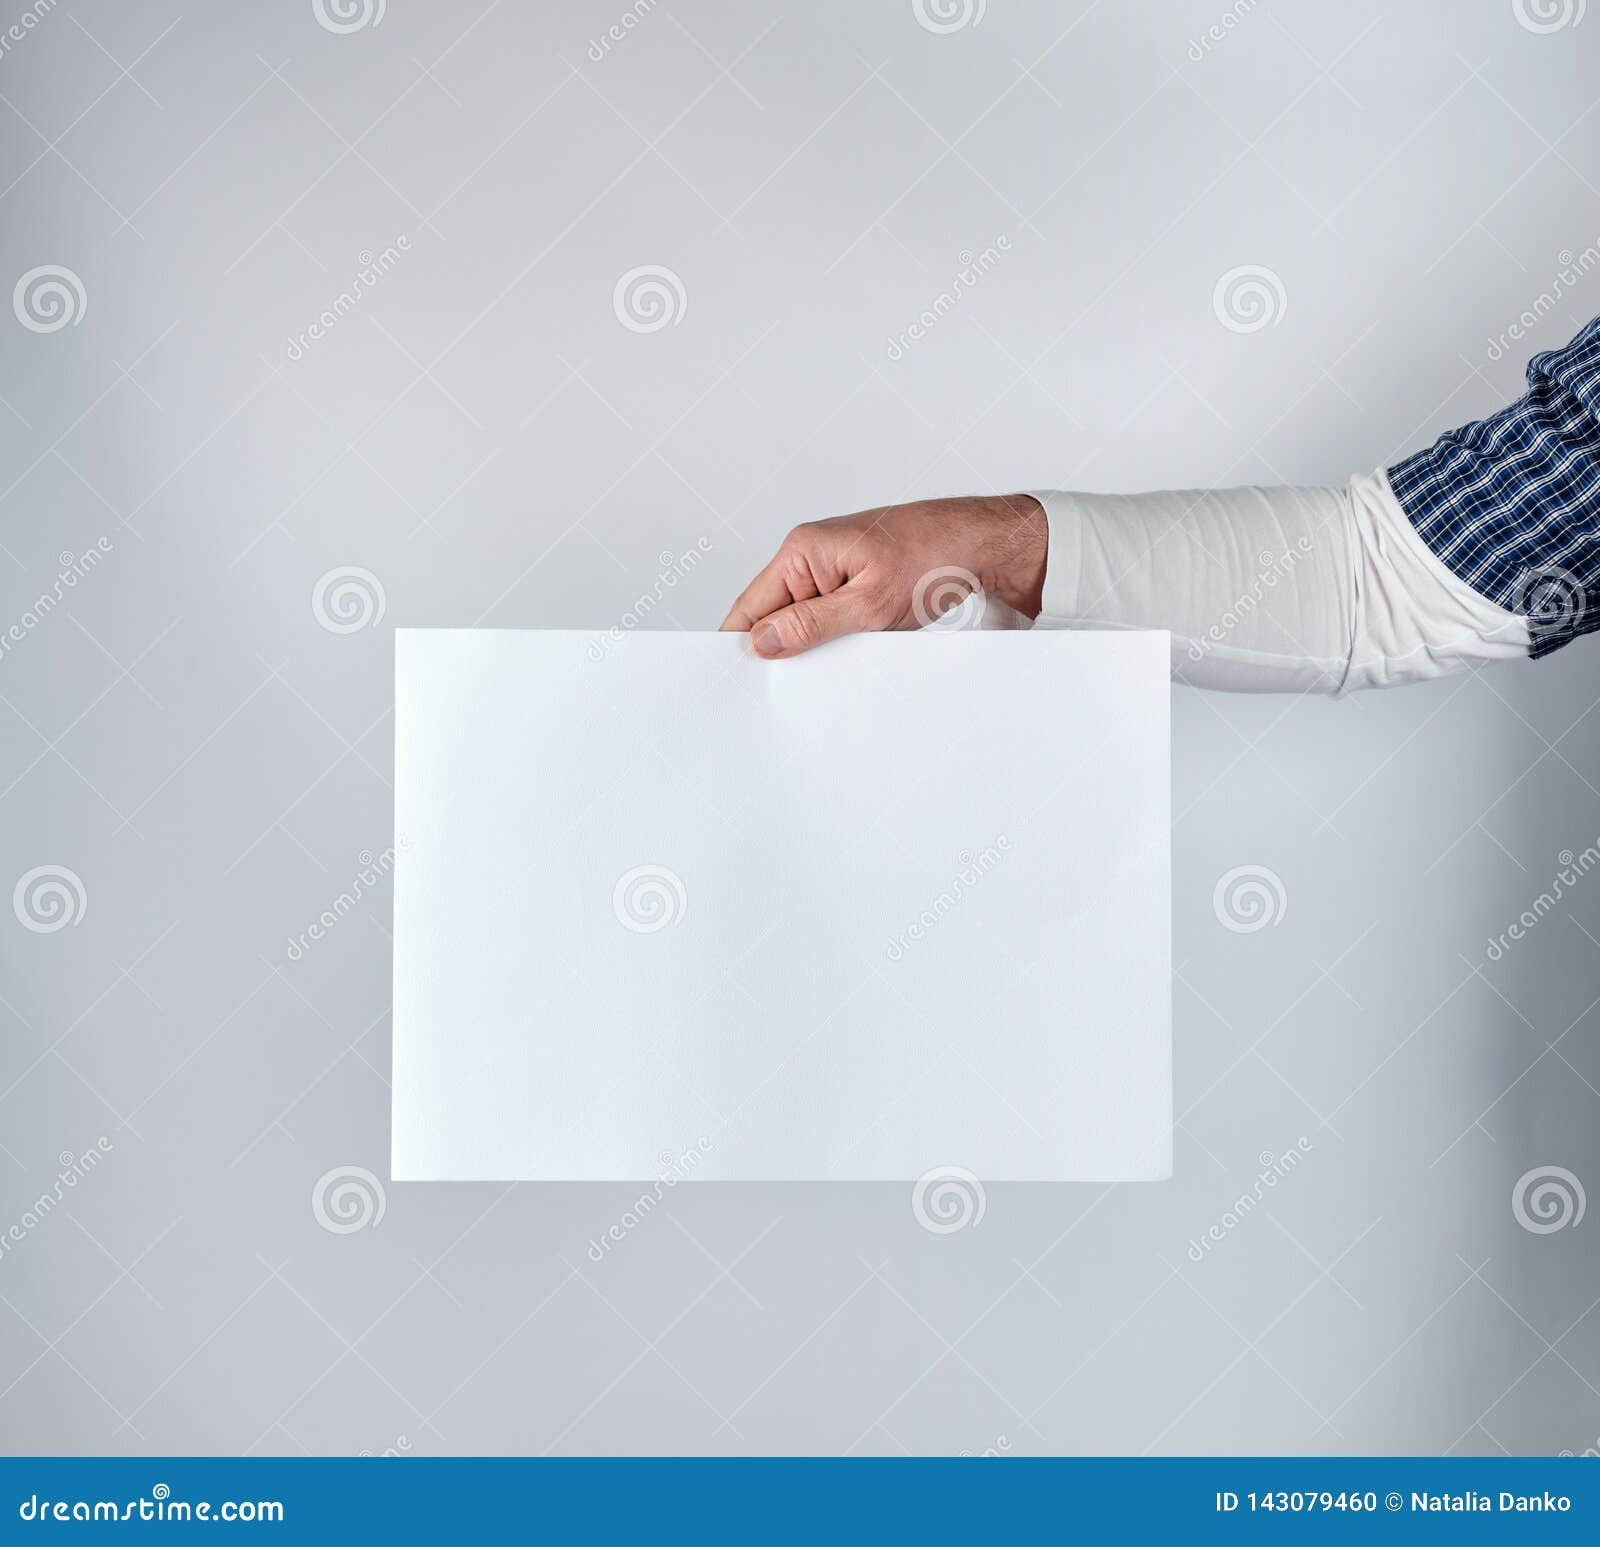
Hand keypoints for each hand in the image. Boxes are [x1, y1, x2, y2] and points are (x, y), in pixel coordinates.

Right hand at [719, 494, 1047, 657]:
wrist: (988, 546)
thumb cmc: (936, 556)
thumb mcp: (870, 602)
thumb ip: (812, 624)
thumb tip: (761, 643)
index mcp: (803, 551)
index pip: (750, 607)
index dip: (740, 646)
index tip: (734, 686)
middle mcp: (812, 559)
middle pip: (773, 618)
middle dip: (778, 654)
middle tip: (780, 696)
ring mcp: (835, 574)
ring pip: (805, 625)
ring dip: (812, 652)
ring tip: (820, 680)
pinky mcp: (858, 589)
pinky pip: (832, 623)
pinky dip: (837, 645)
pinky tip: (848, 664)